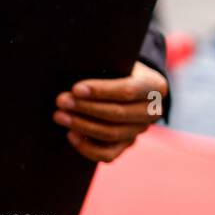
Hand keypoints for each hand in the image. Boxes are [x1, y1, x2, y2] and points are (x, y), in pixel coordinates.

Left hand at [54, 61, 168, 162]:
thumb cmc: (114, 67)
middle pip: (118, 114)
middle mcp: (153, 111)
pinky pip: (108, 154)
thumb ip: (102, 66)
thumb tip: (75, 80)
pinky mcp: (127, 145)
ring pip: (111, 134)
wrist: (123, 83)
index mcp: (154, 86)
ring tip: (59, 116)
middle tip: (61, 101)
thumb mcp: (115, 60)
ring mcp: (140, 130)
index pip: (127, 91)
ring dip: (81, 125)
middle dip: (86, 108)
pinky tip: (70, 135)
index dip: (100, 91)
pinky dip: (87, 148)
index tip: (75, 89)